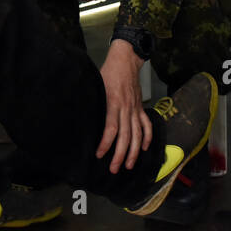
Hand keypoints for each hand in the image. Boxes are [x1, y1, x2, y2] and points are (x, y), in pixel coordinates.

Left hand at [95, 40, 152, 172]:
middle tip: (114, 169)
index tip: (99, 154)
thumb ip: (93, 102)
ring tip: (129, 165)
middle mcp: (126, 108)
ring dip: (134, 152)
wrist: (126, 60)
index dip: (106, 143)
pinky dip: (147, 137)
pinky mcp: (140, 107)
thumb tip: (82, 117)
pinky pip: (146, 125)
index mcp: (113, 103)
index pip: (111, 128)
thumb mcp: (96, 85)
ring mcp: (135, 109)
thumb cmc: (107, 72)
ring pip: (137, 134)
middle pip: (125, 136)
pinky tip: (144, 148)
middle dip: (120, 155)